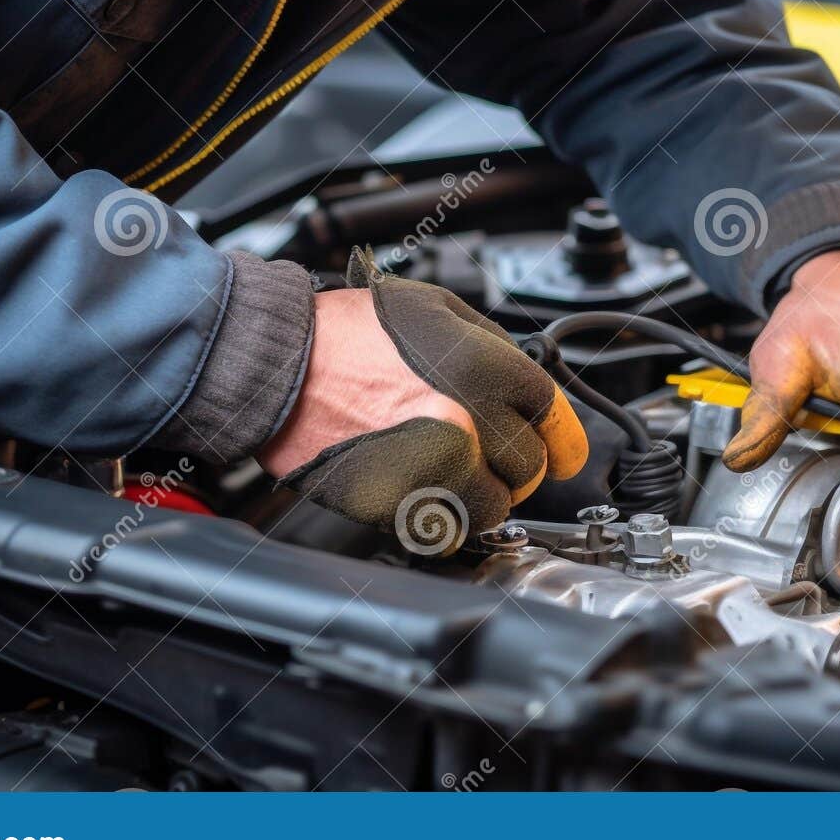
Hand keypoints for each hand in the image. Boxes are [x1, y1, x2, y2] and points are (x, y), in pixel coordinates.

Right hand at [260, 256, 586, 552]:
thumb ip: (488, 344)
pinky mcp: (399, 503)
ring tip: (453, 473)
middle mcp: (468, 419)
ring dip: (482, 495)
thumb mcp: (432, 308)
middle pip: (531, 468)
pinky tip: (425, 492)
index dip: (560, 435)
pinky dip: (445, 519)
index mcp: (483, 368)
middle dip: (515, 463)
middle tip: (487, 453)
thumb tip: (523, 382)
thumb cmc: (346, 334)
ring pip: (495, 508)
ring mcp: (435, 466)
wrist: (278, 366)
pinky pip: (448, 531)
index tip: (561, 449)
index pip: (554, 415)